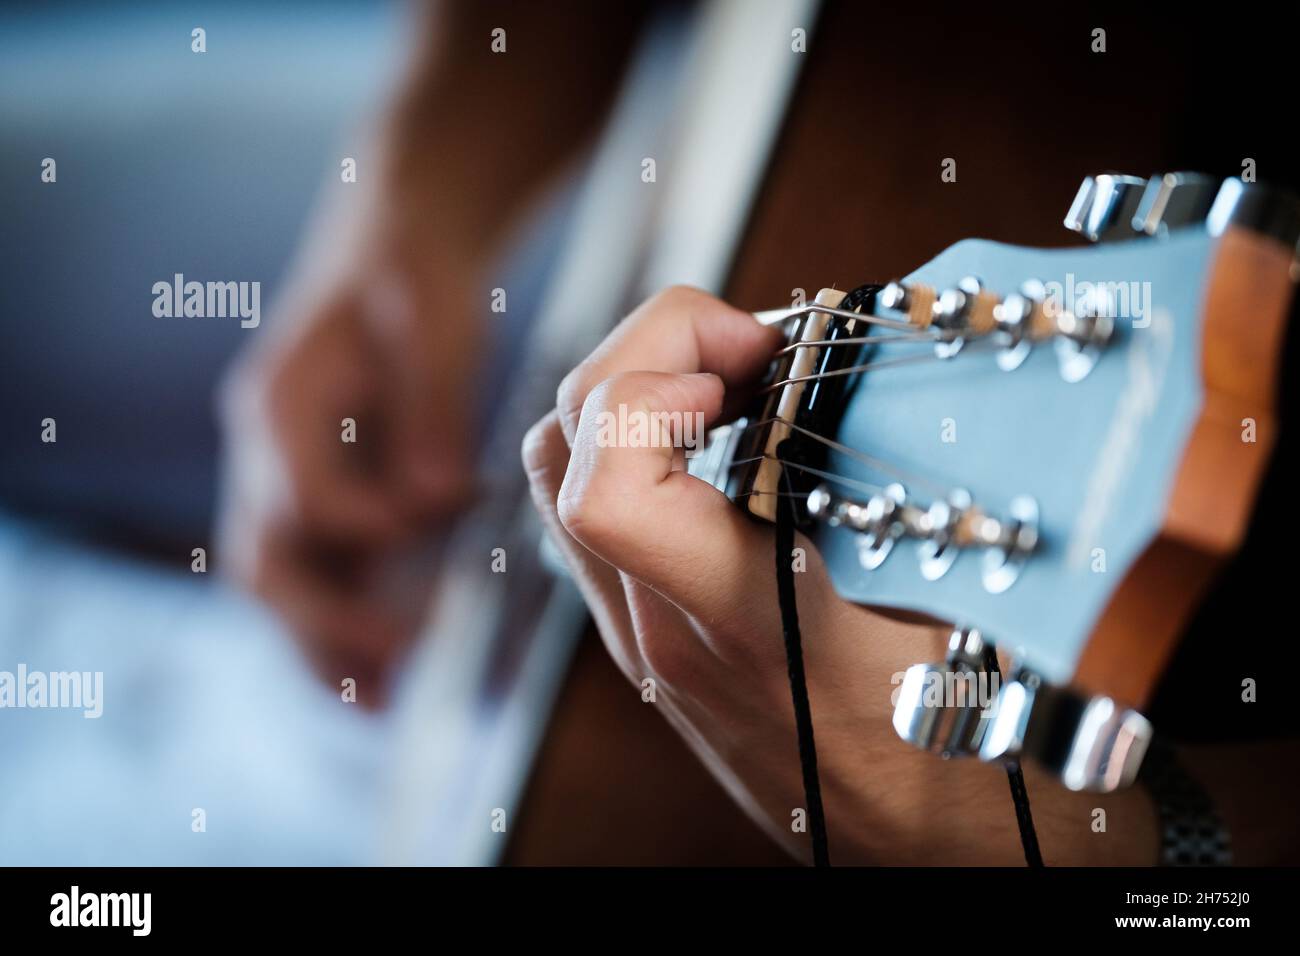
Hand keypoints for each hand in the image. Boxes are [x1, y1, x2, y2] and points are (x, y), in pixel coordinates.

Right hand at [216, 198, 479, 703]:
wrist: (396, 252)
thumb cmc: (416, 275)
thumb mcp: (432, 317)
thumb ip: (429, 402)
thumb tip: (432, 498)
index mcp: (279, 399)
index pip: (299, 492)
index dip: (359, 522)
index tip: (430, 525)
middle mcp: (265, 449)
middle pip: (264, 559)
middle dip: (321, 623)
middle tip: (394, 667)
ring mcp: (284, 478)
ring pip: (279, 583)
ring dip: (320, 647)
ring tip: (378, 705)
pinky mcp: (319, 498)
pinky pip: (315, 577)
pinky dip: (339, 629)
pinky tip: (388, 672)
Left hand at [523, 285, 1157, 863]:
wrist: (935, 870)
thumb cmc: (981, 777)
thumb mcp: (1004, 640)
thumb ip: (962, 525)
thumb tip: (926, 390)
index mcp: (756, 629)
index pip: (609, 496)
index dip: (653, 389)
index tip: (755, 361)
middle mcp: (674, 633)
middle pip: (566, 444)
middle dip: (649, 348)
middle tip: (757, 345)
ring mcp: (652, 639)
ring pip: (559, 474)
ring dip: (632, 387)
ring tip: (738, 375)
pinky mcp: (657, 642)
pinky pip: (596, 514)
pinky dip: (635, 439)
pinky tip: (726, 438)